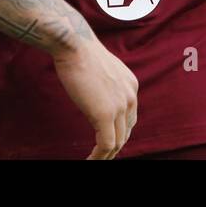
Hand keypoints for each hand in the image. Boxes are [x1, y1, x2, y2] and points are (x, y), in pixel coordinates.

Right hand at [52, 35, 138, 159]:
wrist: (74, 44)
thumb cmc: (80, 51)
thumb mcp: (101, 69)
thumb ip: (105, 85)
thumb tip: (96, 96)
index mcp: (131, 85)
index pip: (130, 117)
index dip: (120, 132)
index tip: (108, 140)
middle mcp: (130, 96)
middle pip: (126, 132)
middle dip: (115, 146)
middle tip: (102, 156)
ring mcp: (119, 106)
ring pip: (117, 142)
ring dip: (106, 155)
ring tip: (95, 161)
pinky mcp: (105, 115)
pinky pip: (106, 145)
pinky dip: (98, 157)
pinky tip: (89, 161)